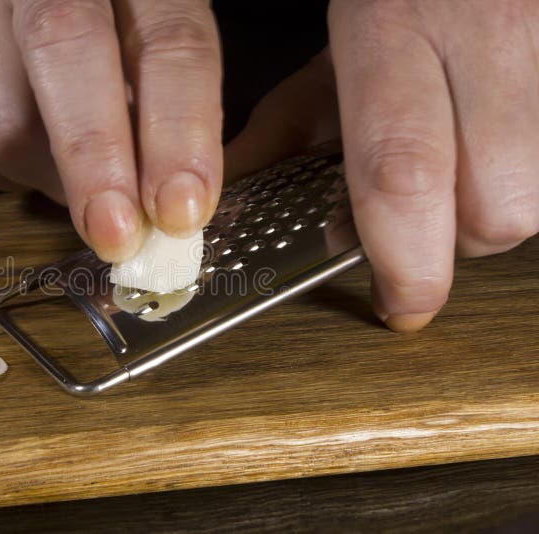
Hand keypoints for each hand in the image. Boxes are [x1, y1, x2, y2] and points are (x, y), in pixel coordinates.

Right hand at [0, 0, 221, 261]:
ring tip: (56, 176)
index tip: (177, 209)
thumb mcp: (152, 70)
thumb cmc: (102, 56)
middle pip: (63, 43)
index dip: (177, 130)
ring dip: (36, 176)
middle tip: (114, 233)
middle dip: (93, 157)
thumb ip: (168, 124)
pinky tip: (1, 166)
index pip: (168, 39)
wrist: (7, 10)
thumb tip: (170, 216)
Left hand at [227, 0, 538, 331]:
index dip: (406, 265)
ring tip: (463, 177)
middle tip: (427, 229)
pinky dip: (526, 177)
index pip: (404, 175)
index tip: (399, 305)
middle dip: (459, 244)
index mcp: (391, 30)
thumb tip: (238, 213)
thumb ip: (283, 136)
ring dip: (497, 209)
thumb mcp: (328, 58)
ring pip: (538, 192)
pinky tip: (494, 151)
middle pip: (497, 207)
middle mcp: (482, 31)